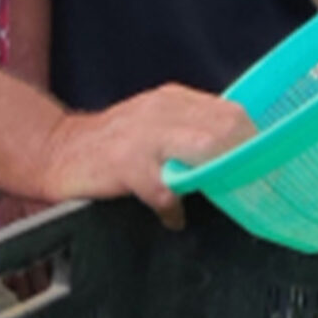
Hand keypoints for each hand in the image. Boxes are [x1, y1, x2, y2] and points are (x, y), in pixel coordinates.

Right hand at [31, 85, 254, 229]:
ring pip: (203, 148)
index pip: (232, 112)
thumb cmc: (112, 143)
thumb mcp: (156, 123)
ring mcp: (144, 136)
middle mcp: (163, 111)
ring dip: (216, 176)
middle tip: (246, 186)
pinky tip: (173, 218)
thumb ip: (191, 130)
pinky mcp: (125, 163)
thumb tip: (234, 152)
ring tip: (217, 196)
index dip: (251, 141)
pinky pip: (163, 189)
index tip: (262, 165)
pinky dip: (172, 209)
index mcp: (175, 100)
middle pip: (226, 128)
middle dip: (243, 158)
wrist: (55, 150)